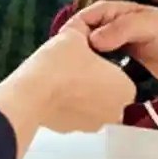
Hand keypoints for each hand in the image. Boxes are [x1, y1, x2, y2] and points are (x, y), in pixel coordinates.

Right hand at [7, 28, 135, 133]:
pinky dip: (68, 104)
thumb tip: (82, 28)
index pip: (122, 72)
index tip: (89, 55)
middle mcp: (115, 111)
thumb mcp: (76, 35)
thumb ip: (85, 30)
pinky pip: (75, 114)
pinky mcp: (73, 130)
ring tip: (63, 76)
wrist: (32, 93)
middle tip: (76, 64)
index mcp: (126, 88)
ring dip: (81, 91)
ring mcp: (94, 125)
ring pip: (92, 103)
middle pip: (108, 89)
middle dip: (94, 78)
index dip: (104, 61)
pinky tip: (55, 91)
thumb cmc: (60, 65)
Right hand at [63, 0, 157, 82]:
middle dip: (74, 44)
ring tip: (72, 74)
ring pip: (93, 49)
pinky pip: (102, 63)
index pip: (90, 15)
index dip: (76, 26)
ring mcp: (119, 43)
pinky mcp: (122, 61)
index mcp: (119, 11)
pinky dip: (95, 69)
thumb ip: (122, 29)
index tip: (64, 43)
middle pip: (87, 32)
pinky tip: (90, 81)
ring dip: (83, 59)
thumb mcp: (150, 25)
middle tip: (63, 62)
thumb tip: (94, 39)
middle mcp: (116, 25)